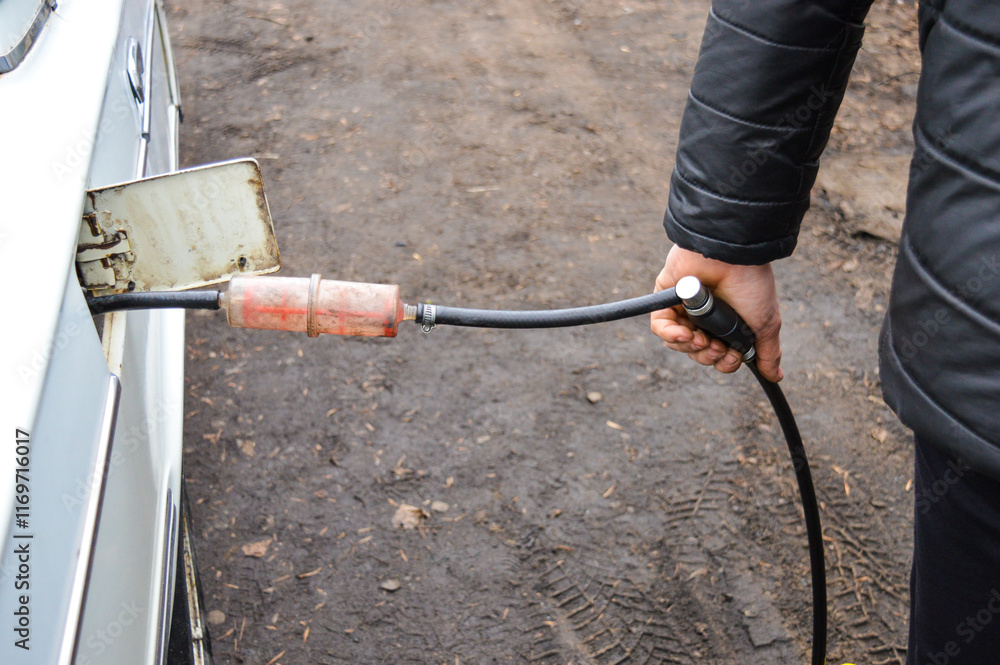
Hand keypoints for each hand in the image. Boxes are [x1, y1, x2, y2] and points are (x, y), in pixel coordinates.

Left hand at [651, 246, 783, 381]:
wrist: (733, 257)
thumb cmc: (752, 285)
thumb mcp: (765, 324)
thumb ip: (767, 352)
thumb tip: (775, 376)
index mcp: (727, 324)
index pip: (719, 355)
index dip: (724, 362)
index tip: (732, 356)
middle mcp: (705, 318)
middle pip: (698, 352)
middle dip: (708, 356)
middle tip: (716, 347)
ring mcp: (684, 308)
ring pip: (678, 343)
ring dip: (691, 347)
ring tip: (701, 337)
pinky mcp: (666, 298)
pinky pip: (660, 326)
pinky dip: (670, 335)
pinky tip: (684, 334)